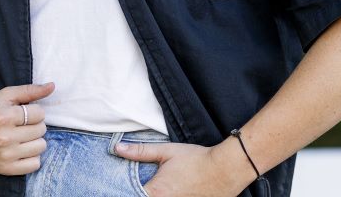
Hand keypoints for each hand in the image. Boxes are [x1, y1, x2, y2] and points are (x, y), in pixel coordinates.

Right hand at [0, 82, 54, 175]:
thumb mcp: (6, 95)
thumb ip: (30, 90)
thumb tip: (52, 86)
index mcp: (5, 116)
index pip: (39, 113)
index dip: (35, 111)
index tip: (25, 113)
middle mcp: (5, 137)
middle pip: (41, 130)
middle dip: (35, 124)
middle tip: (23, 124)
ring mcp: (6, 155)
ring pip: (41, 146)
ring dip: (35, 140)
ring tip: (23, 136)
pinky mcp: (6, 169)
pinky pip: (35, 164)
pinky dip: (32, 156)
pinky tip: (22, 149)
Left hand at [115, 140, 247, 196]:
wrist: (225, 170)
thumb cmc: (196, 159)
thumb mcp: (167, 151)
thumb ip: (140, 151)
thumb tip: (117, 148)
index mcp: (156, 193)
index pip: (130, 195)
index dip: (122, 191)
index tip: (115, 188)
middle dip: (135, 192)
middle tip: (140, 184)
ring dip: (152, 195)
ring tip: (159, 185)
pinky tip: (168, 191)